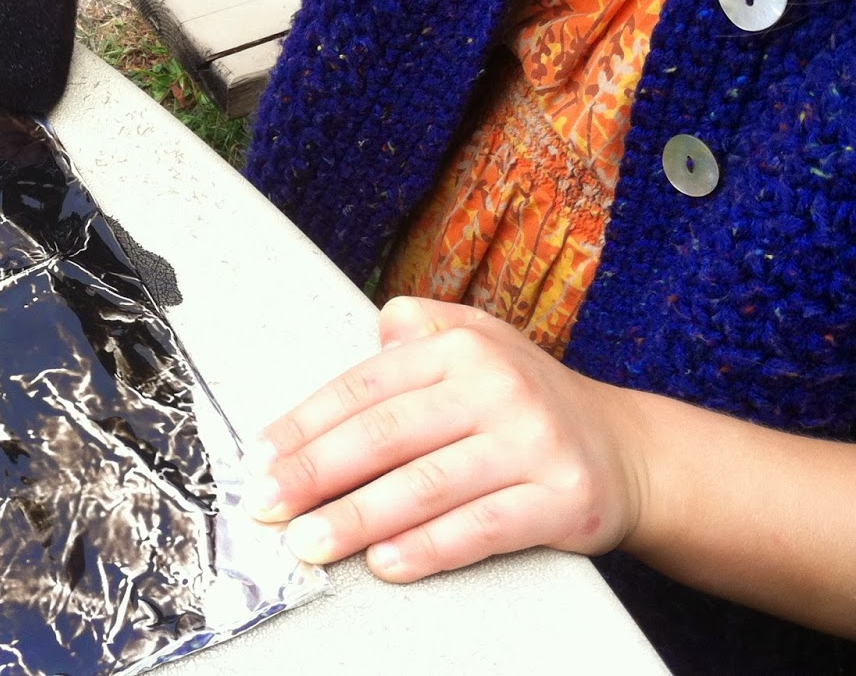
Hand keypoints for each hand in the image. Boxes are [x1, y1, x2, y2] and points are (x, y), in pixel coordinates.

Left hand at [245, 296, 650, 581]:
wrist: (629, 451)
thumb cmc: (528, 400)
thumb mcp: (479, 341)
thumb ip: (420, 326)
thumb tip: (374, 326)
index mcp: (461, 347)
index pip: (363, 387)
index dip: (304, 424)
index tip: (259, 459)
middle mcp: (496, 387)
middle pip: (385, 435)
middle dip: (315, 473)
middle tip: (266, 506)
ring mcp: (531, 443)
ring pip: (426, 485)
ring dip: (357, 518)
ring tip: (308, 542)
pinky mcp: (562, 499)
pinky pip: (482, 528)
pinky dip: (429, 548)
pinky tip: (385, 563)